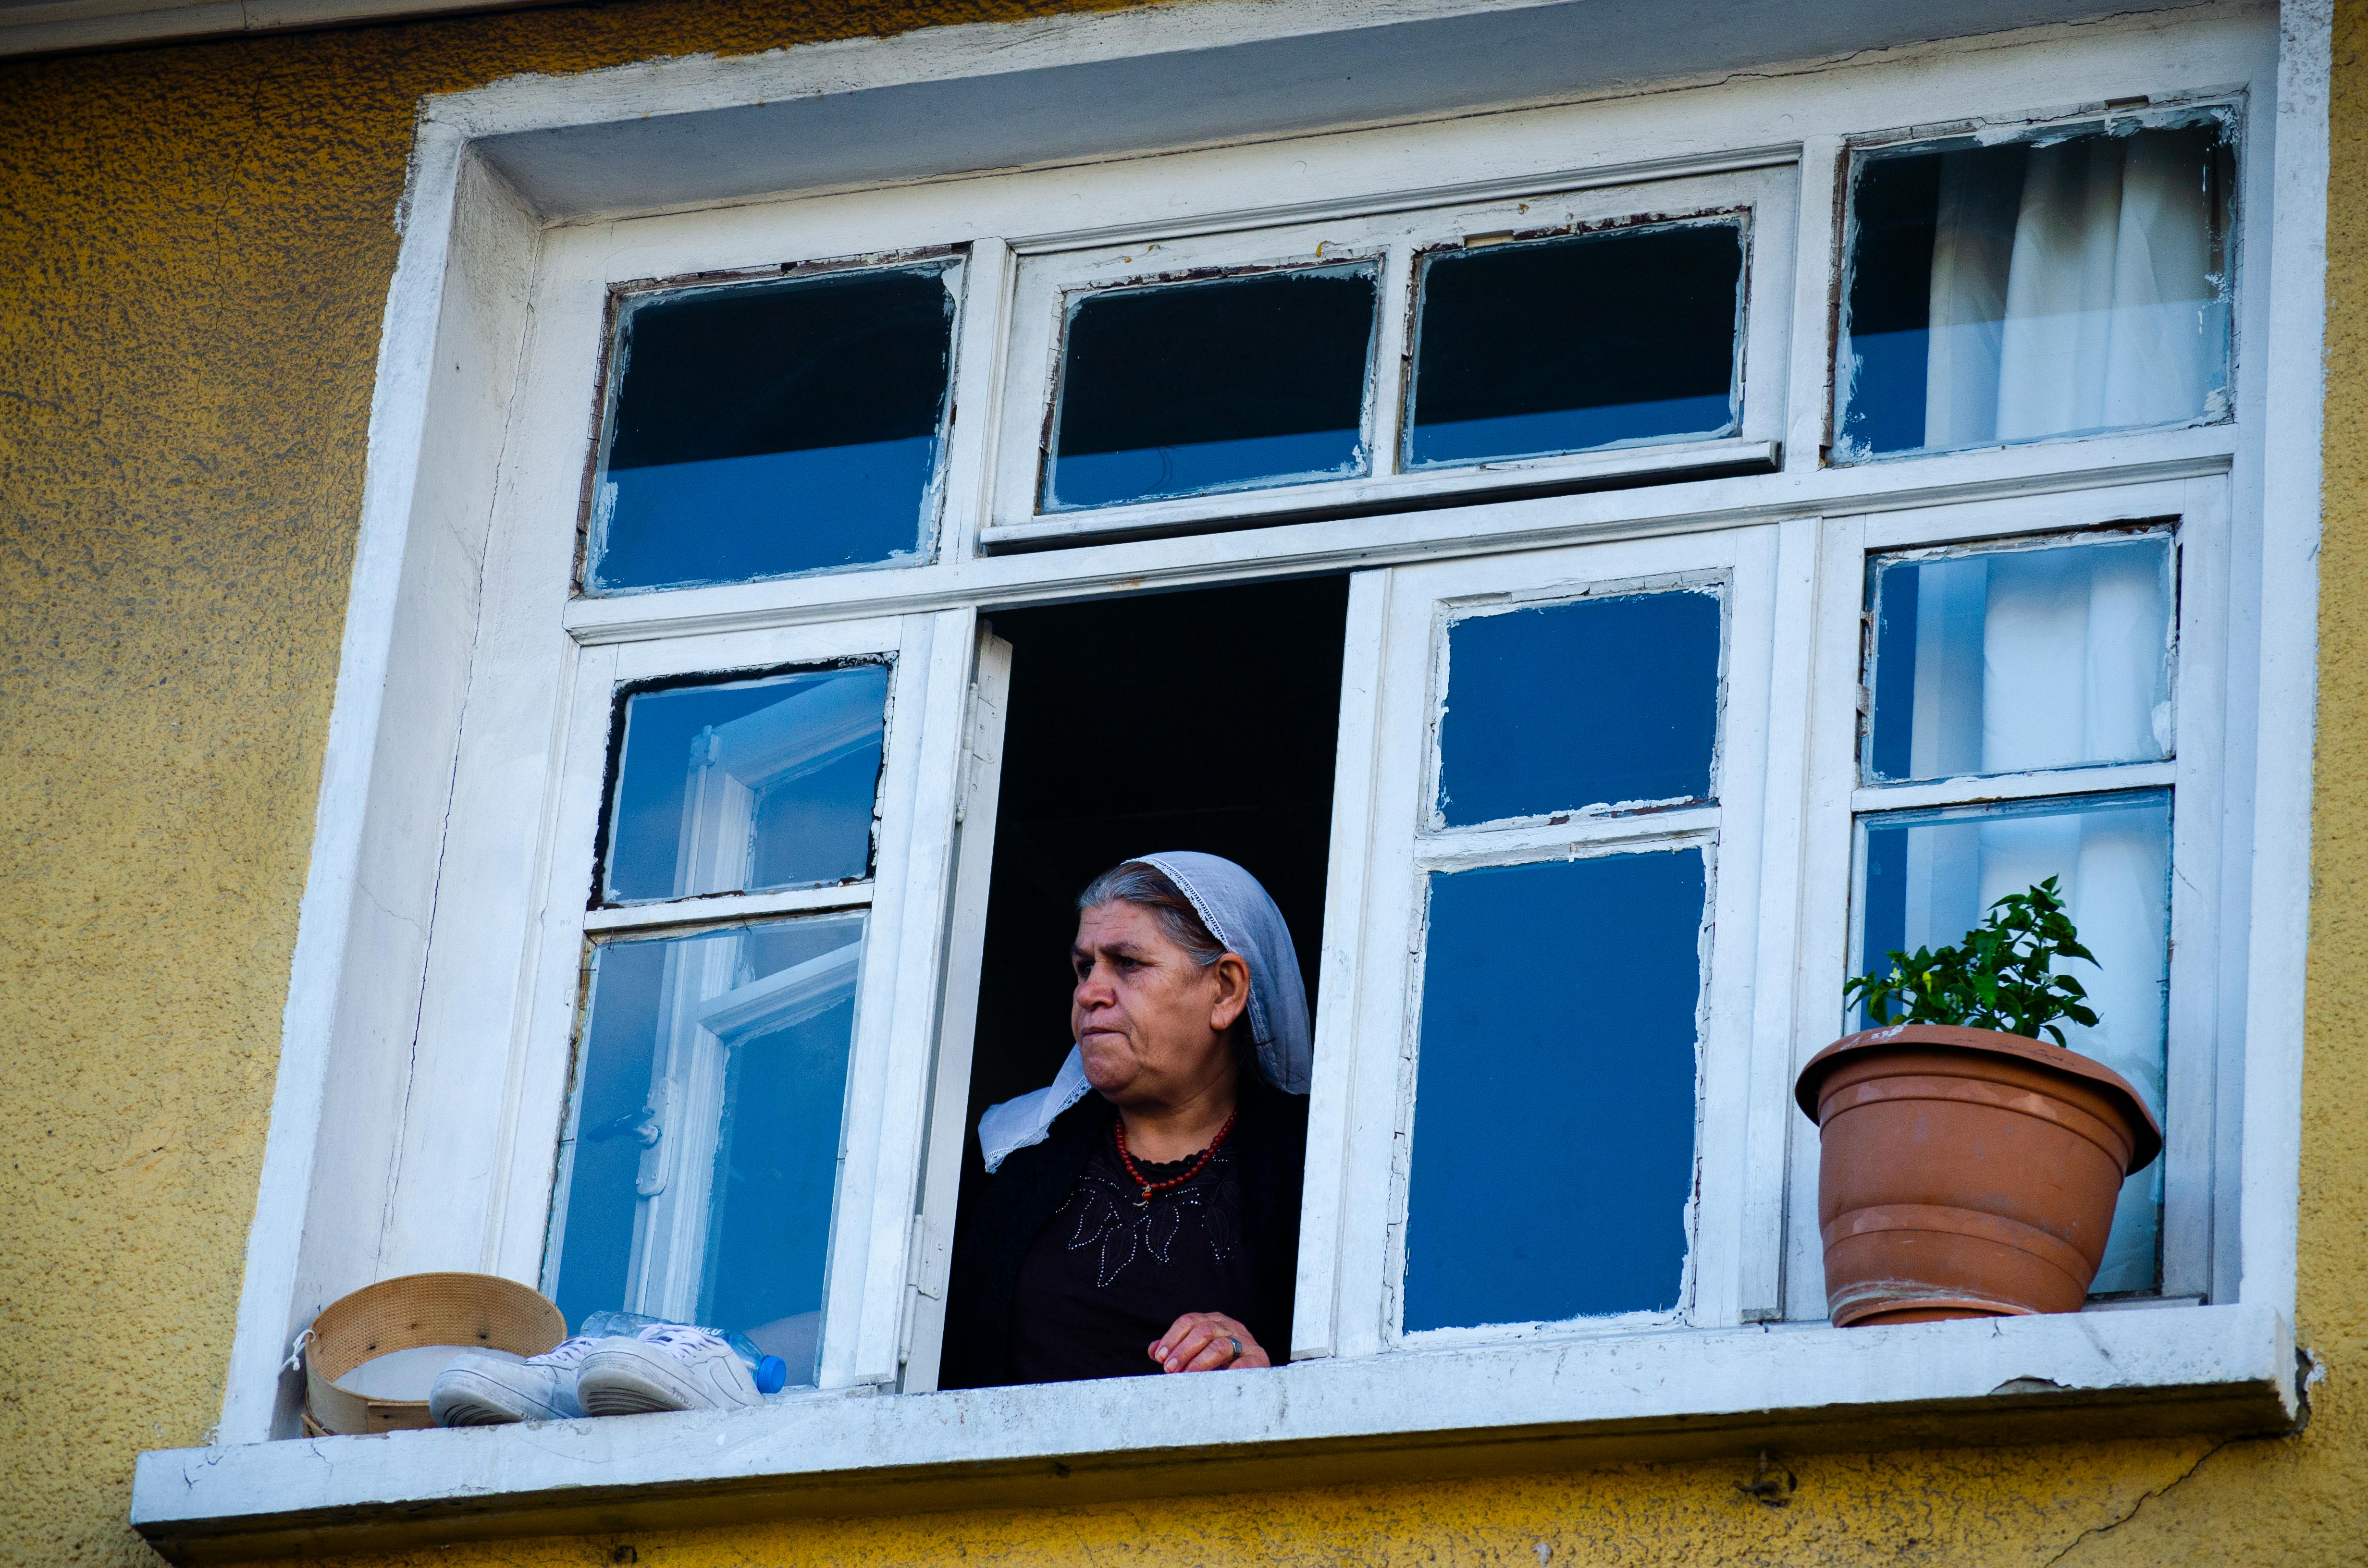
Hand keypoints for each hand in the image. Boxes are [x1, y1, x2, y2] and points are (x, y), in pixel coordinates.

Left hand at [1149, 1312, 1268, 1372]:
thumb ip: (1177, 1350)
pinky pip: (1243, 1364)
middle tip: (1170, 1369)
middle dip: (1183, 1351)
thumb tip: (1153, 1350)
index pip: (1189, 1321)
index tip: (1160, 1357)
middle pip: (1203, 1330)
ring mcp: (1245, 1342)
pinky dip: (1227, 1372)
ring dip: (1199, 1362)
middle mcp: (1229, 1326)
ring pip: (1220, 1346)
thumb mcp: (1198, 1353)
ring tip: (1187, 1376)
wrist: (1254, 1376)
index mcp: (1213, 1321)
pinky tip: (1215, 1382)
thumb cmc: (1220, 1364)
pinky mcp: (1258, 1359)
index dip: (1172, 1338)